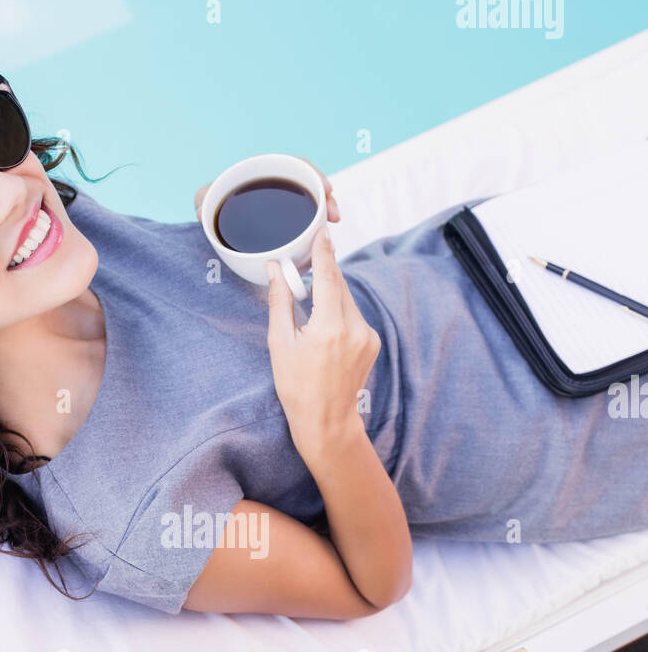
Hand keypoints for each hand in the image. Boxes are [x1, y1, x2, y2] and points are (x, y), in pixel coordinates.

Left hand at [194, 157, 339, 222]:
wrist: (218, 226)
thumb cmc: (213, 207)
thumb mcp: (206, 200)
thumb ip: (204, 199)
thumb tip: (205, 211)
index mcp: (264, 173)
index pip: (295, 165)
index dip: (313, 174)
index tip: (326, 188)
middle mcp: (279, 186)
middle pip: (311, 185)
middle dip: (327, 198)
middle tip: (334, 216)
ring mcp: (287, 206)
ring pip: (314, 205)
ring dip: (326, 214)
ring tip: (332, 226)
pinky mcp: (290, 226)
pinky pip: (310, 225)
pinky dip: (318, 232)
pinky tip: (321, 242)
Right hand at [266, 225, 379, 459]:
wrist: (327, 421)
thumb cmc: (297, 387)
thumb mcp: (280, 344)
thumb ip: (280, 302)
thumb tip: (276, 269)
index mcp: (329, 328)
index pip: (329, 277)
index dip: (324, 251)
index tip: (322, 230)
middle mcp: (355, 328)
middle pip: (339, 285)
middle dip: (322, 277)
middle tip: (301, 275)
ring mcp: (368, 335)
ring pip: (347, 299)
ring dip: (329, 297)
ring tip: (311, 318)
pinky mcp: (373, 341)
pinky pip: (354, 315)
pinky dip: (339, 314)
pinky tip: (325, 334)